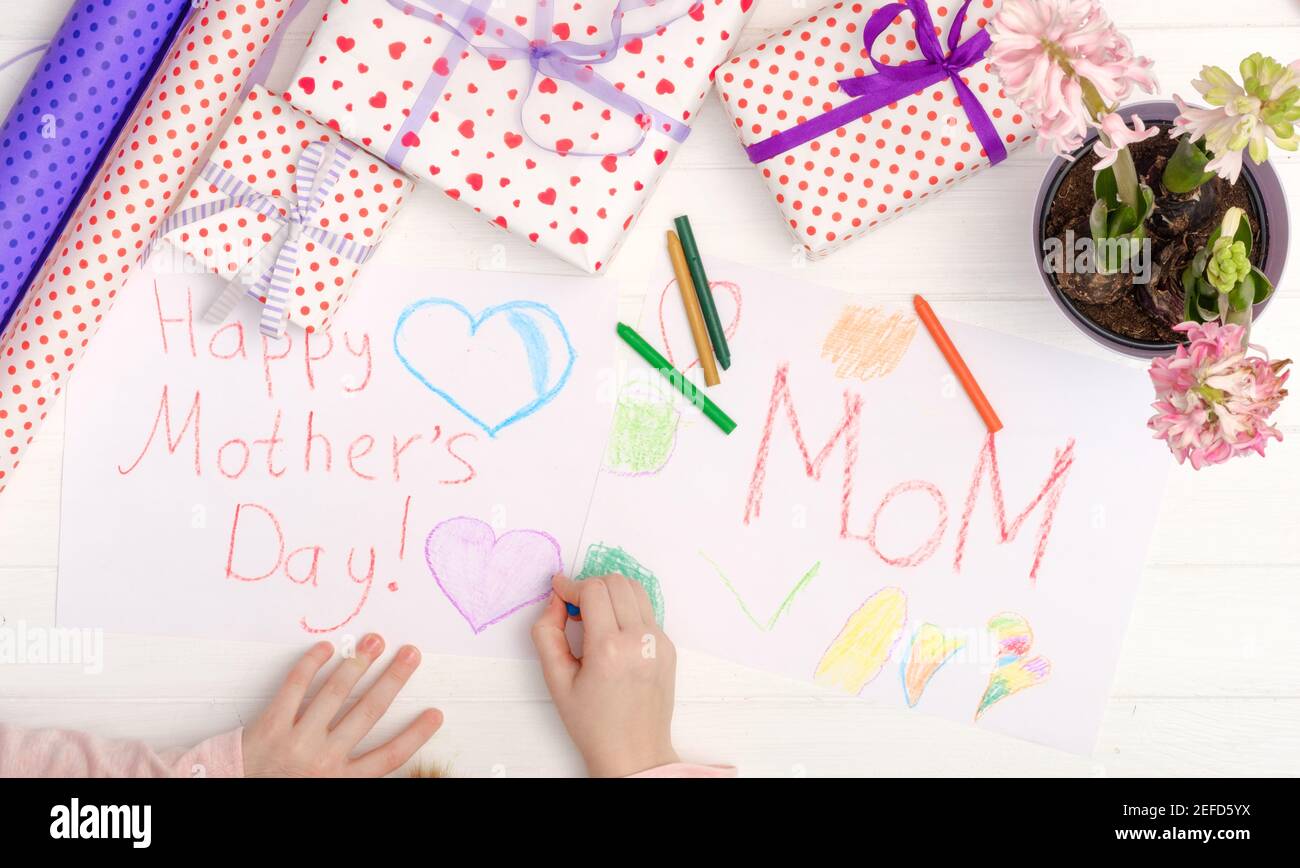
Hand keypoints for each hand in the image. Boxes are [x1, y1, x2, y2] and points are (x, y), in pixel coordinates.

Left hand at [242, 634, 442, 776]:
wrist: (231, 796)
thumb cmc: (277, 791)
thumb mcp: (323, 792)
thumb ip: (347, 777)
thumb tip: (378, 755)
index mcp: (340, 781)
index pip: (389, 756)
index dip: (415, 735)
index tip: (434, 714)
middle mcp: (323, 760)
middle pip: (369, 712)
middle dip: (394, 679)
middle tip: (410, 655)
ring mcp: (297, 740)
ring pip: (336, 694)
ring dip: (359, 663)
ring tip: (375, 641)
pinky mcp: (270, 725)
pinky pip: (294, 688)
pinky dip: (311, 664)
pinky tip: (327, 648)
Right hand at [531, 573, 678, 776]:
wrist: (633, 752)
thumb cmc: (593, 724)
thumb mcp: (556, 681)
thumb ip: (547, 633)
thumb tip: (555, 600)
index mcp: (609, 649)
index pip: (592, 589)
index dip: (570, 585)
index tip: (559, 591)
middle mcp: (639, 640)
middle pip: (615, 581)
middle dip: (590, 586)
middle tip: (575, 607)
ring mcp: (659, 642)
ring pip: (635, 589)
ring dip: (611, 592)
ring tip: (594, 616)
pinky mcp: (668, 647)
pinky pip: (647, 611)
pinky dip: (627, 609)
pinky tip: (613, 632)